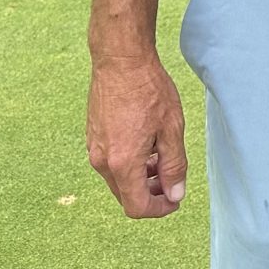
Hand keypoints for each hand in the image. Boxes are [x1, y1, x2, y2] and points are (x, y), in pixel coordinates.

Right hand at [86, 54, 188, 217]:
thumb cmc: (148, 89)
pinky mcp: (92, 136)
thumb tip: (175, 194)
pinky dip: (128, 163)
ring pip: (118, 179)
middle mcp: (102, 161)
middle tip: (172, 178)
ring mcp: (94, 148)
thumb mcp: (171, 129)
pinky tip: (146, 143)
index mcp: (122, 163)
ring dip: (140, 178)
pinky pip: (111, 162)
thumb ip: (174, 166)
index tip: (175, 198)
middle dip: (151, 193)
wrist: (120, 60)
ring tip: (161, 158)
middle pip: (126, 195)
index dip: (159, 209)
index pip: (137, 207)